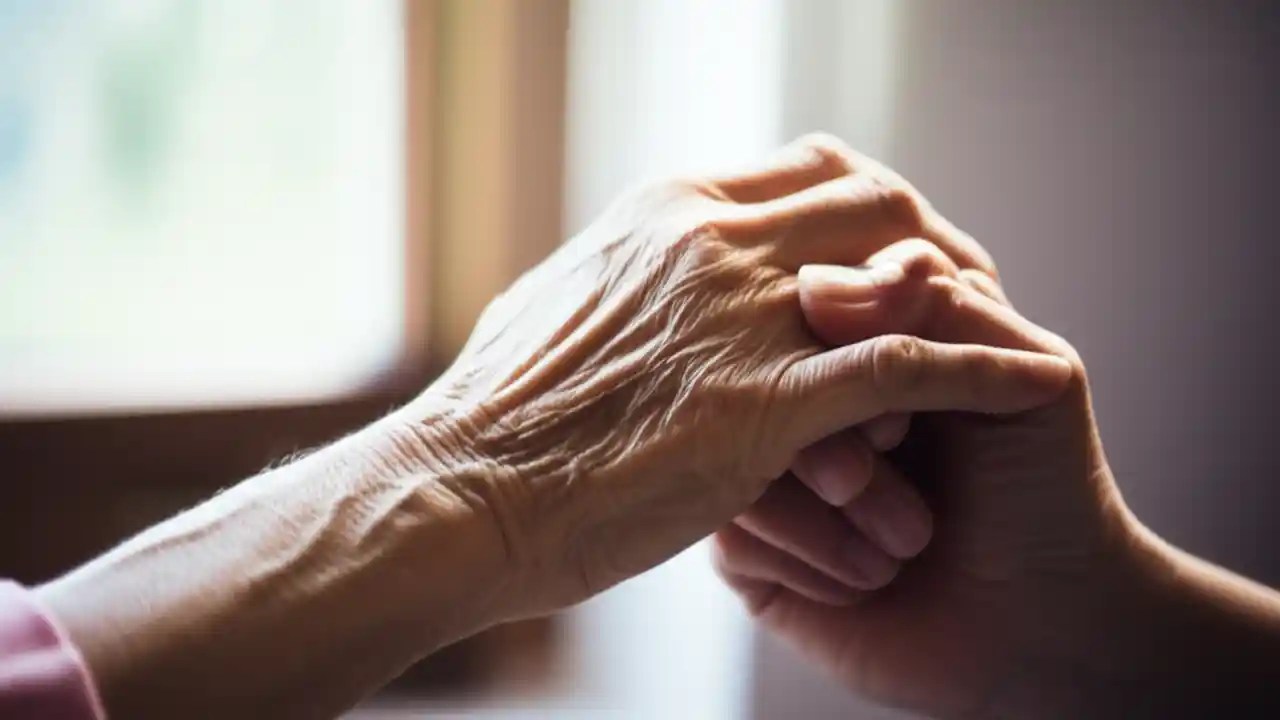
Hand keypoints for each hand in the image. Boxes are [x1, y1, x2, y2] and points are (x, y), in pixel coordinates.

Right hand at [403, 136, 1070, 620]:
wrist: (459, 494)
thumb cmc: (497, 420)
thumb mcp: (563, 309)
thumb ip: (625, 276)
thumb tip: (642, 267)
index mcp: (665, 212)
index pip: (813, 168)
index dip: (876, 207)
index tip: (899, 257)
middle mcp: (712, 243)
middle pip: (876, 199)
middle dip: (935, 242)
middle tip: (966, 295)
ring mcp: (741, 317)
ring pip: (904, 269)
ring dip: (967, 303)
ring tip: (1006, 340)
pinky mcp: (763, 406)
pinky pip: (912, 367)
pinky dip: (986, 369)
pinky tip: (1035, 385)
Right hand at [714, 222, 1279, 716]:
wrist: (1048, 627)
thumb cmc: (1046, 490)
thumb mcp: (1028, 367)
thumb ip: (939, 306)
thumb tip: (812, 279)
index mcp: (871, 343)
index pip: (809, 304)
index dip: (844, 351)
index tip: (902, 412)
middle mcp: (811, 401)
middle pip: (755, 381)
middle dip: (830, 440)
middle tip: (885, 469)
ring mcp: (774, 476)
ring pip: (735, 460)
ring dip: (826, 510)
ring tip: (905, 544)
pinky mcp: (755, 550)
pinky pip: (733, 534)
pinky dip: (807, 559)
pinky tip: (865, 580)